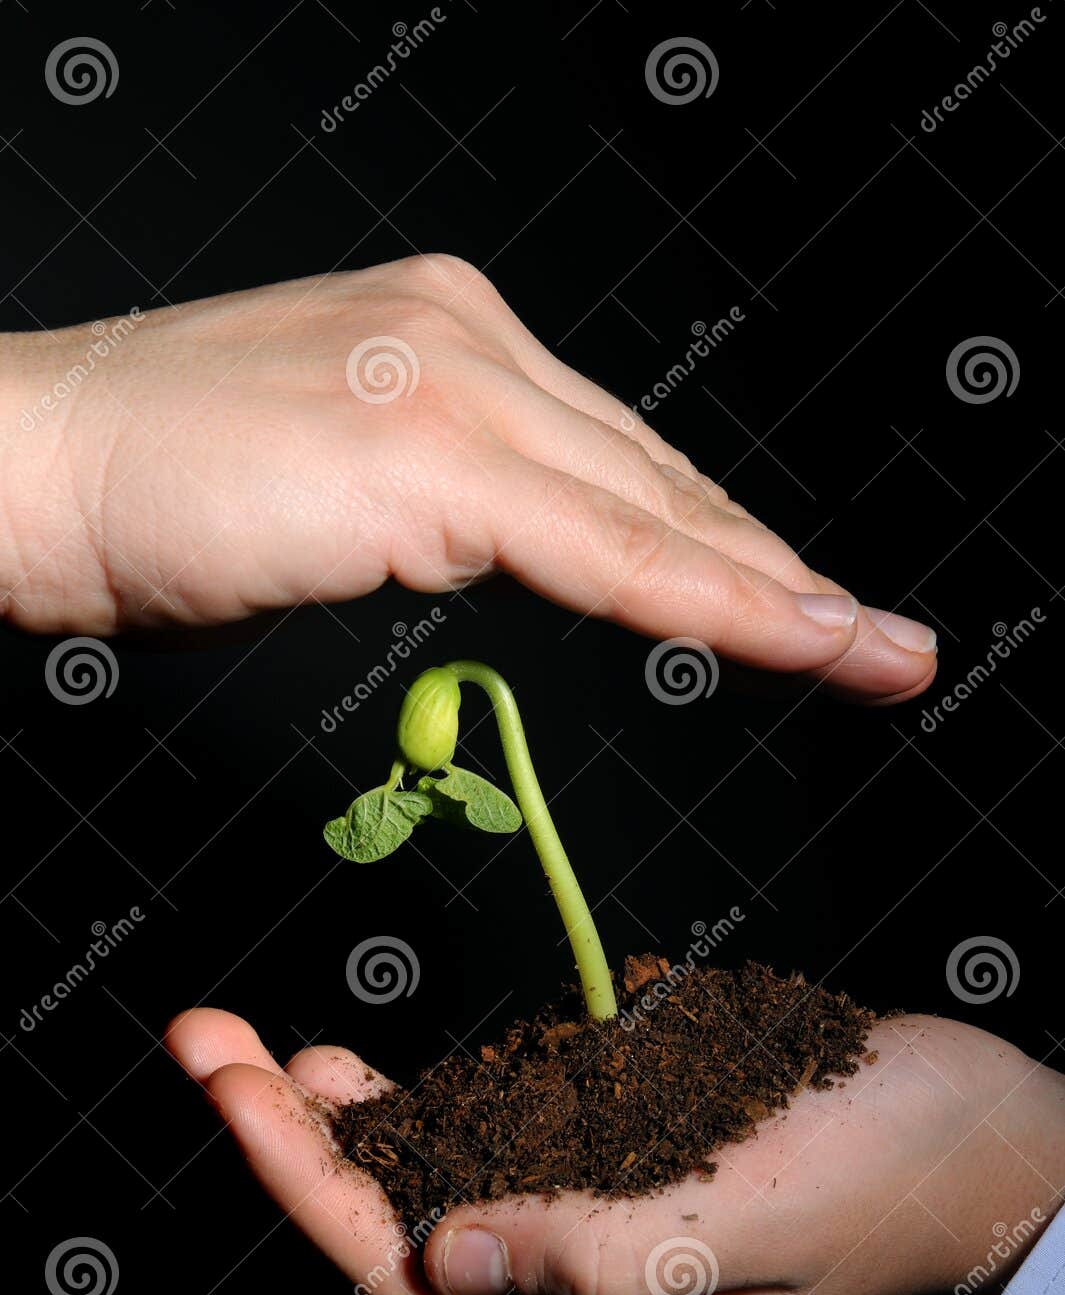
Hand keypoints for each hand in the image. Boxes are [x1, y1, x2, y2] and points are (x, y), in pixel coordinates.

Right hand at [1, 256, 935, 699]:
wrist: (24, 462)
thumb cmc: (147, 493)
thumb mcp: (325, 488)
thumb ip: (429, 509)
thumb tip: (491, 553)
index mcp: (446, 335)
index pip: (617, 458)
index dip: (718, 542)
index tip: (798, 603)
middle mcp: (467, 335)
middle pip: (659, 478)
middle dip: (777, 571)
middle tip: (882, 639)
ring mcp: (451, 382)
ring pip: (654, 509)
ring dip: (778, 592)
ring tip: (876, 655)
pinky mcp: (427, 449)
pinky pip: (603, 547)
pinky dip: (708, 602)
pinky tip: (791, 638)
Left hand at [165, 1007, 1064, 1294]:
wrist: (998, 1144)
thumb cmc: (896, 1167)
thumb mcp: (756, 1209)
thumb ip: (605, 1249)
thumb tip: (443, 1251)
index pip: (408, 1265)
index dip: (306, 1175)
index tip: (232, 1083)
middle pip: (396, 1226)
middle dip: (296, 1137)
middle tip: (206, 1038)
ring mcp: (602, 1237)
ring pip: (438, 1186)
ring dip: (349, 1120)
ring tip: (272, 1051)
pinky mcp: (626, 1175)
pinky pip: (502, 1148)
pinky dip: (437, 1105)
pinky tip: (395, 1069)